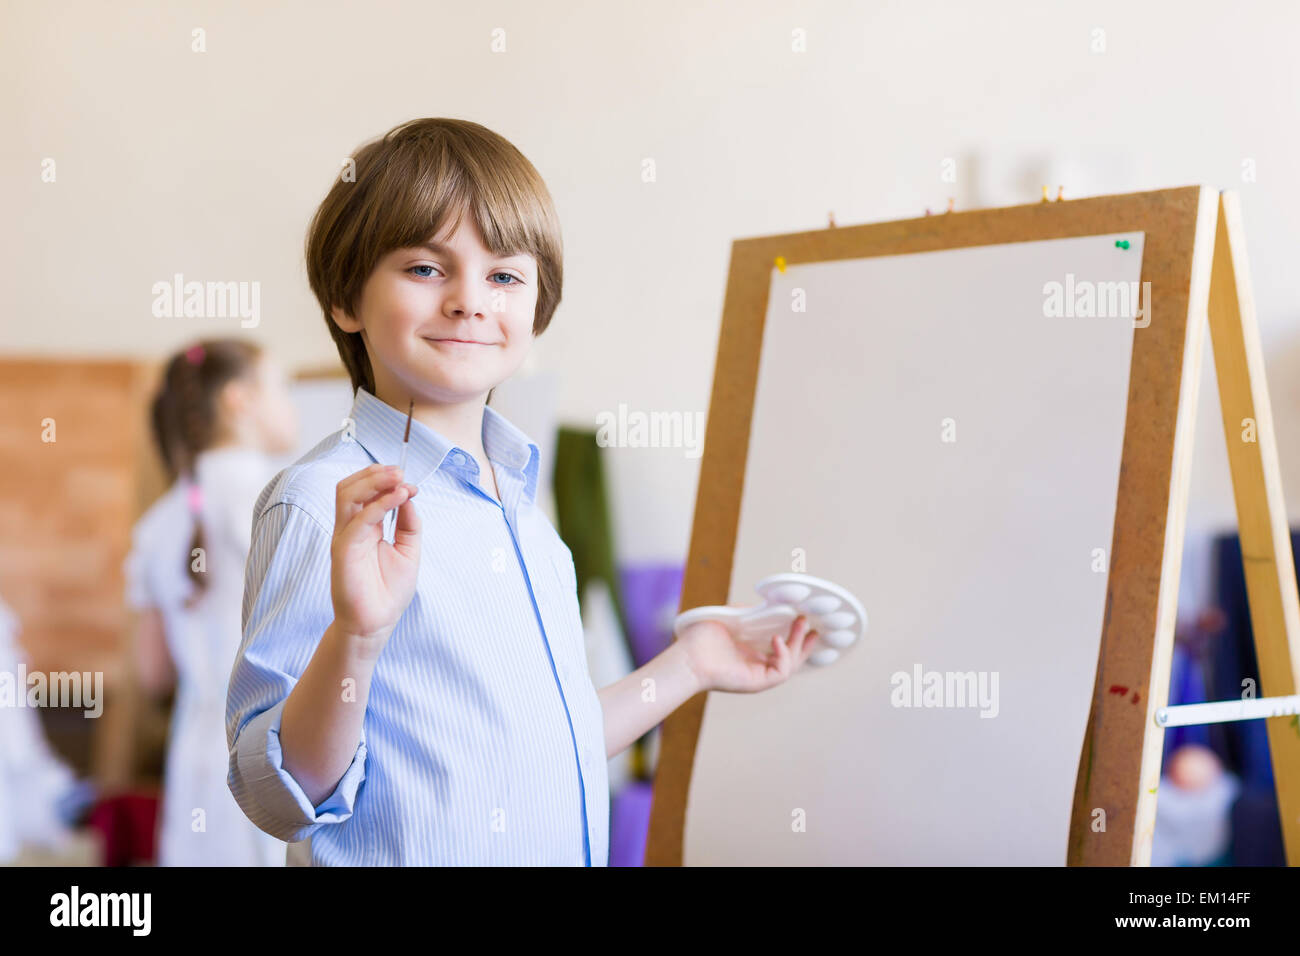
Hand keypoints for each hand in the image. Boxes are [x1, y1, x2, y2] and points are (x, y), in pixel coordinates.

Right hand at [330, 463, 420, 644]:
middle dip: (376, 474)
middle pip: (351, 487)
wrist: (376, 623)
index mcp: (365, 527)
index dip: (385, 480)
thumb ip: (409, 523)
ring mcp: (345, 537)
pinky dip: (379, 504)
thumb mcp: (408, 550)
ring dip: (373, 481)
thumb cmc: (389, 590)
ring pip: (347, 495)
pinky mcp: (343, 550)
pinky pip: (358, 519)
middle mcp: (351, 528)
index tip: (409, 482)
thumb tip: (409, 494)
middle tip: (400, 472)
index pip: (365, 491)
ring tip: (398, 478)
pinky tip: (398, 498)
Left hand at [677, 614, 817, 692]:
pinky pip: (781, 672)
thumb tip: (766, 606)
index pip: (780, 647)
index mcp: (751, 653)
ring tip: (800, 624)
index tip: (804, 619)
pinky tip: (777, 639)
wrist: (687, 657)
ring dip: (798, 643)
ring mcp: (758, 675)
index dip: (795, 636)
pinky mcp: (757, 683)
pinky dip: (784, 655)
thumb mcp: (730, 618)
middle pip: (792, 657)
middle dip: (804, 641)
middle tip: (810, 622)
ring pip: (791, 664)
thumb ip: (748, 613)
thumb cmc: (700, 639)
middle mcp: (757, 665)